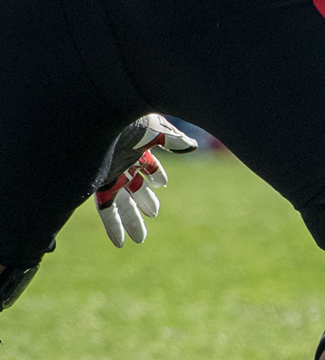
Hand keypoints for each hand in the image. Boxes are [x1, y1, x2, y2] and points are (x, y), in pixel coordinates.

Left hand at [95, 115, 196, 247]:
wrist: (102, 116)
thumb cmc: (131, 117)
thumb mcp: (158, 128)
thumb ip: (174, 139)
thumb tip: (191, 146)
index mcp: (136, 147)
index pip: (147, 165)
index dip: (155, 174)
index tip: (162, 184)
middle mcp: (122, 163)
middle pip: (135, 187)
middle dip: (145, 201)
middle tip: (154, 214)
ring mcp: (110, 175)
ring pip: (121, 203)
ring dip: (131, 221)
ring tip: (140, 239)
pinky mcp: (99, 185)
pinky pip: (105, 210)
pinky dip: (114, 227)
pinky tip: (120, 243)